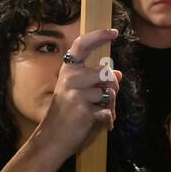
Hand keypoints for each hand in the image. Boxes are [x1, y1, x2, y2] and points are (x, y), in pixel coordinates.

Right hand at [33, 28, 120, 159]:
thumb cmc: (66, 114)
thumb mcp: (77, 92)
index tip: (114, 32)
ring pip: (111, 92)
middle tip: (106, 100)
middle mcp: (71, 78)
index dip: (99, 35)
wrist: (52, 139)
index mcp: (68, 70)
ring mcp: (77, 93)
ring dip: (112, 105)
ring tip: (102, 113)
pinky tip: (102, 123)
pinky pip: (109, 110)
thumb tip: (118, 73)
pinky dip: (109, 119)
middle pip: (107, 73)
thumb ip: (96, 81)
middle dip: (113, 88)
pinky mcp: (84, 110)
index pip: (82, 45)